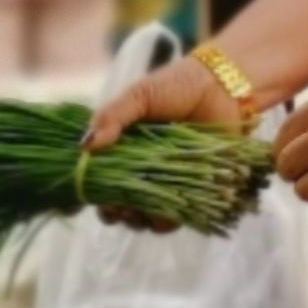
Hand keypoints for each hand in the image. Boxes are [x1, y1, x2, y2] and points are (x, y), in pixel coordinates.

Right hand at [85, 55, 250, 229]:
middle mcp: (142, 169)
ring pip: (144, 215)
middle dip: (115, 212)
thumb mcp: (138, 96)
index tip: (94, 198)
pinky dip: (166, 222)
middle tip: (119, 209)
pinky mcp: (192, 189)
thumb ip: (111, 117)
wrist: (221, 86)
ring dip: (137, 221)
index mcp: (122, 148)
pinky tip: (165, 217)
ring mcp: (167, 181)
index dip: (94, 192)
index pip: (99, 178)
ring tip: (139, 215)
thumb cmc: (176, 86)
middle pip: (119, 202)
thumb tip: (85, 147)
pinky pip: (175, 216)